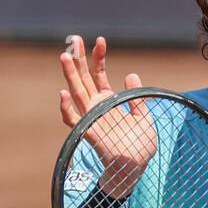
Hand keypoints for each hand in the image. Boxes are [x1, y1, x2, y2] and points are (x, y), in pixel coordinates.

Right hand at [59, 35, 156, 198]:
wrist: (136, 168)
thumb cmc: (140, 146)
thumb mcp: (144, 117)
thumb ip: (137, 98)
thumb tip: (130, 74)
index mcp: (109, 102)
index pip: (99, 74)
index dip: (99, 58)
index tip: (101, 40)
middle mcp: (96, 107)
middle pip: (84, 79)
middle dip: (79, 59)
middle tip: (74, 39)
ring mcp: (90, 119)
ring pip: (76, 93)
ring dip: (69, 75)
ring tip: (64, 56)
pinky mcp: (87, 132)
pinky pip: (72, 120)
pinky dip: (66, 108)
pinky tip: (63, 94)